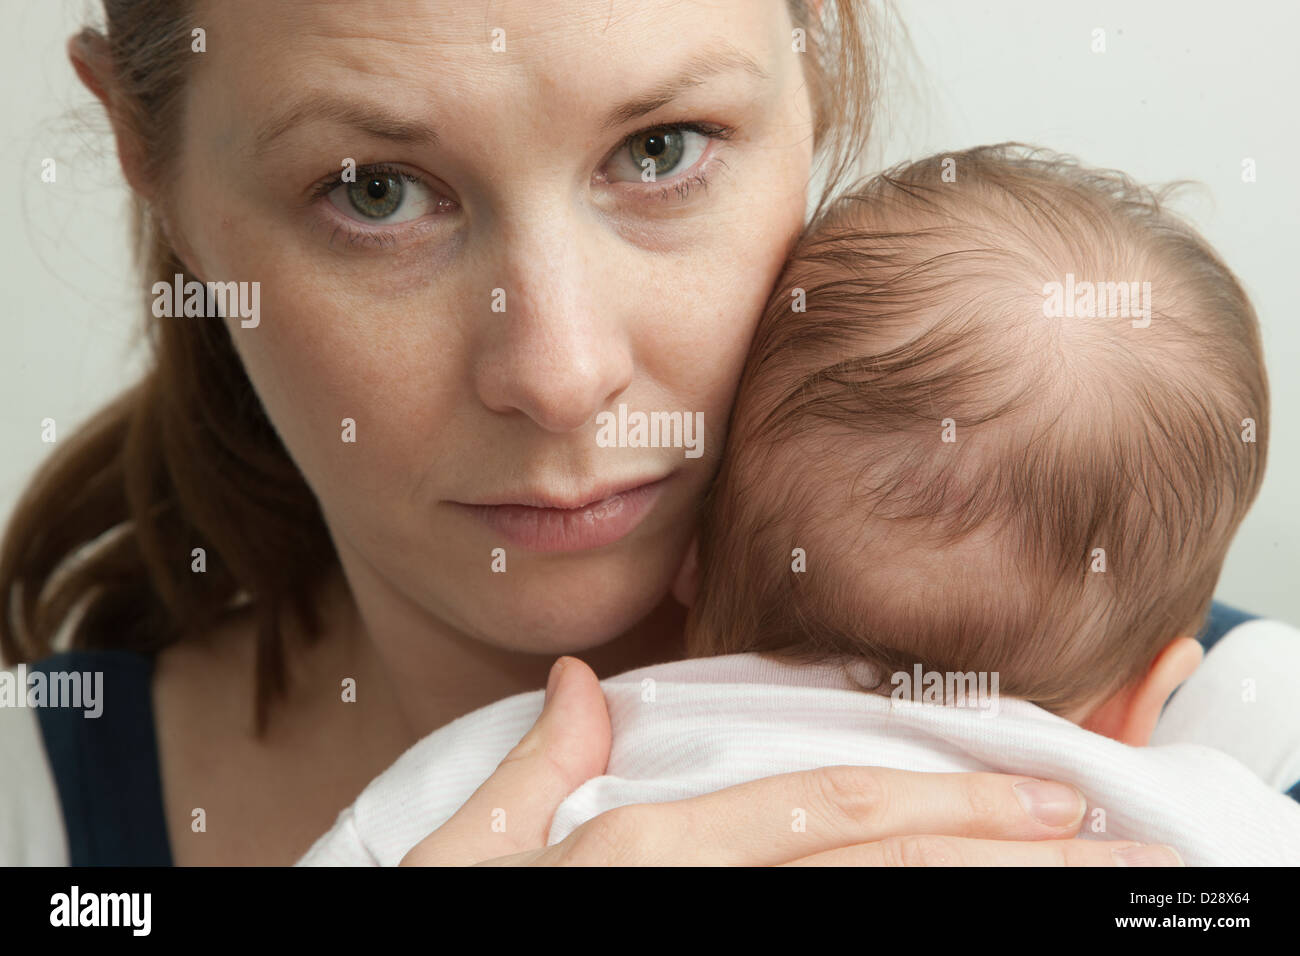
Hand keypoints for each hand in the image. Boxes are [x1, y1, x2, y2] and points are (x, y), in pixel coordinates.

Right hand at [400, 657, 1182, 865]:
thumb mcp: (458, 860)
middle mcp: (694, 899)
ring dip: (986, 896)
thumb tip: (580, 685)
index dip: (945, 796)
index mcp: (643, 855)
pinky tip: (972, 920)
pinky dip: (915, 936)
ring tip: (1086, 887)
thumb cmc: (422, 941)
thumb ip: (531, 773)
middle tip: (1112, 844)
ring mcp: (706, 942)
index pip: (825, 809)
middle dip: (1005, 851)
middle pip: (879, 866)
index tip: (1045, 793)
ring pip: (880, 919)